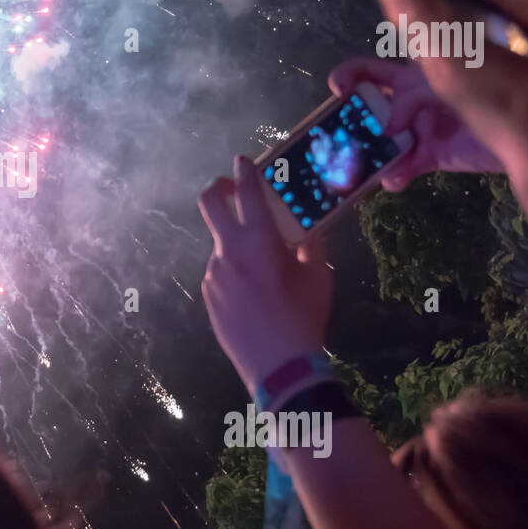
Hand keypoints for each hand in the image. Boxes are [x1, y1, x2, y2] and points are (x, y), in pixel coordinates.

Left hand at [199, 156, 333, 395]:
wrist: (278, 366)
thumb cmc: (304, 317)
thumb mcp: (319, 277)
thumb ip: (312, 244)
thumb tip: (310, 225)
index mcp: (259, 241)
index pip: (247, 193)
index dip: (245, 171)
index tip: (244, 161)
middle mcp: (229, 251)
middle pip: (209, 203)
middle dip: (218, 188)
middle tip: (232, 190)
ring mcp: (213, 273)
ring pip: (222, 246)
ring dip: (239, 246)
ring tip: (266, 274)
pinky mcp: (208, 294)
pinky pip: (222, 273)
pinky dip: (236, 273)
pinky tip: (256, 297)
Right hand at [328, 57, 503, 189]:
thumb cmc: (495, 89)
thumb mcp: (450, 81)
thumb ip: (414, 98)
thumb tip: (388, 130)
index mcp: (413, 76)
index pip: (370, 70)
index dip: (348, 76)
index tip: (338, 90)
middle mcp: (410, 102)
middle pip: (367, 110)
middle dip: (349, 124)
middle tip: (339, 140)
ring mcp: (419, 130)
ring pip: (381, 144)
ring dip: (370, 156)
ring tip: (364, 168)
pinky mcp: (432, 156)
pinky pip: (404, 168)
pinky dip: (395, 176)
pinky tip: (395, 180)